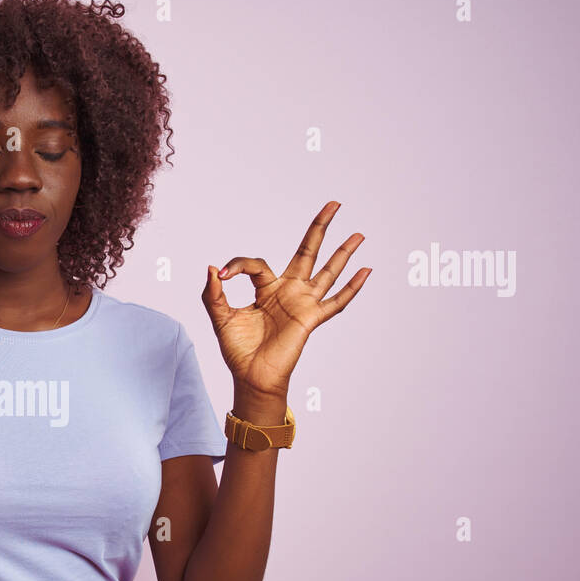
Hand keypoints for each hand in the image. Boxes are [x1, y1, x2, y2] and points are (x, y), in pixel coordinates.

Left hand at [202, 200, 369, 398]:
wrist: (251, 376)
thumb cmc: (238, 350)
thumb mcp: (220, 317)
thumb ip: (212, 294)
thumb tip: (213, 268)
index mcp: (266, 289)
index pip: (256, 264)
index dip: (238, 265)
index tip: (223, 275)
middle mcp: (288, 292)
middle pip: (307, 252)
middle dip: (320, 228)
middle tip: (334, 204)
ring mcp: (303, 303)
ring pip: (328, 272)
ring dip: (344, 253)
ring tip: (359, 234)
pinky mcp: (310, 318)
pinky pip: (336, 302)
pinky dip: (352, 287)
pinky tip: (366, 270)